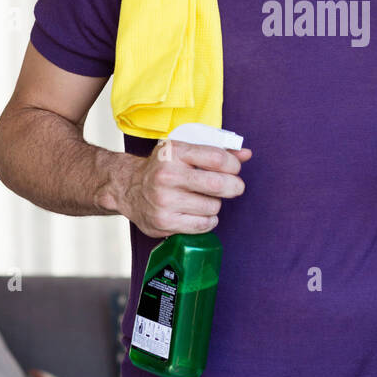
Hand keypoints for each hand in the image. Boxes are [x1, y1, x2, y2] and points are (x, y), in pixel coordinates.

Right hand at [122, 139, 252, 238]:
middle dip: (234, 187)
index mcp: (174, 152)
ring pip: (212, 207)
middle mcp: (167, 175)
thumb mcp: (185, 151)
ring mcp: (164, 200)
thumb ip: (216, 152)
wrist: (129, 188)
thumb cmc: (163, 167)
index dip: (234, 165)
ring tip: (205, 199)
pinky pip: (202, 225)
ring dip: (216, 204)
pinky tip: (199, 212)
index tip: (234, 169)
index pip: (217, 158)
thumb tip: (247, 154)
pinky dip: (207, 220)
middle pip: (218, 184)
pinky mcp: (164, 222)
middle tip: (234, 187)